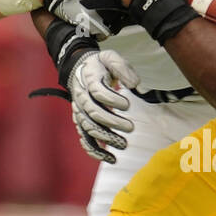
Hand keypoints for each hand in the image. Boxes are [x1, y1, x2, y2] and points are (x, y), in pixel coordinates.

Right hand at [68, 46, 140, 162]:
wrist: (80, 70)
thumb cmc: (100, 66)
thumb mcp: (111, 58)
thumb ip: (123, 68)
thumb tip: (135, 84)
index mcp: (89, 79)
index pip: (97, 91)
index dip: (111, 99)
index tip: (127, 105)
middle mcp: (81, 97)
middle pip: (93, 112)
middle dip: (112, 122)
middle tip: (131, 128)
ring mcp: (80, 111)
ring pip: (89, 128)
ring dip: (106, 138)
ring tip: (123, 145)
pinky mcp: (81, 122)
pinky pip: (85, 139)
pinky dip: (95, 151)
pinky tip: (110, 158)